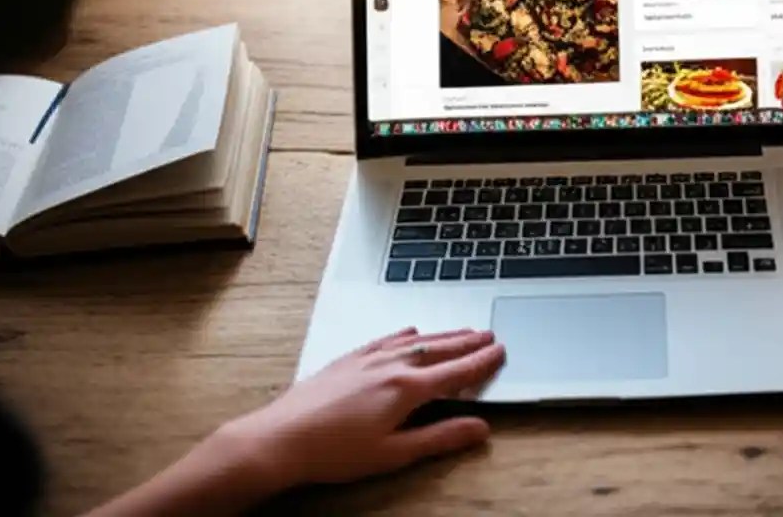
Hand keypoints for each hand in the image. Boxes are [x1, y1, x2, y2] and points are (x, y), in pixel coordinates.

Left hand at [221, 327, 504, 490]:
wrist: (282, 437)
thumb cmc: (334, 451)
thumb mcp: (394, 453)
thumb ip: (439, 439)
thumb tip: (479, 430)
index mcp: (406, 389)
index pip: (456, 373)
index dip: (482, 363)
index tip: (500, 352)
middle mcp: (390, 366)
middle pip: (439, 350)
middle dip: (467, 342)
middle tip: (489, 334)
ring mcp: (367, 359)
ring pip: (415, 340)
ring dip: (442, 335)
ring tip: (461, 330)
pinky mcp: (348, 359)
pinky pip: (386, 339)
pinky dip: (405, 334)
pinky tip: (410, 331)